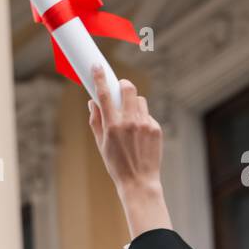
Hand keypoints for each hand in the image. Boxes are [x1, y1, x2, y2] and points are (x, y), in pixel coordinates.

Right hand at [87, 65, 171, 238]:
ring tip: (130, 121)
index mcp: (112, 126)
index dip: (100, 78)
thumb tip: (92, 103)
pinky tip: (139, 136)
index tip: (97, 66)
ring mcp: (145, 124)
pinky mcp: (156, 128)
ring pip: (139, 100)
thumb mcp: (100, 145)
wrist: (139, 181)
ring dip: (133, 104)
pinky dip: (142, 119)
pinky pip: (147, 115)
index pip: (105, 95)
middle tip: (120, 89)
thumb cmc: (116, 165)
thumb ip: (96, 121)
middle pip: (128, 88)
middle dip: (123, 85)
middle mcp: (129, 122)